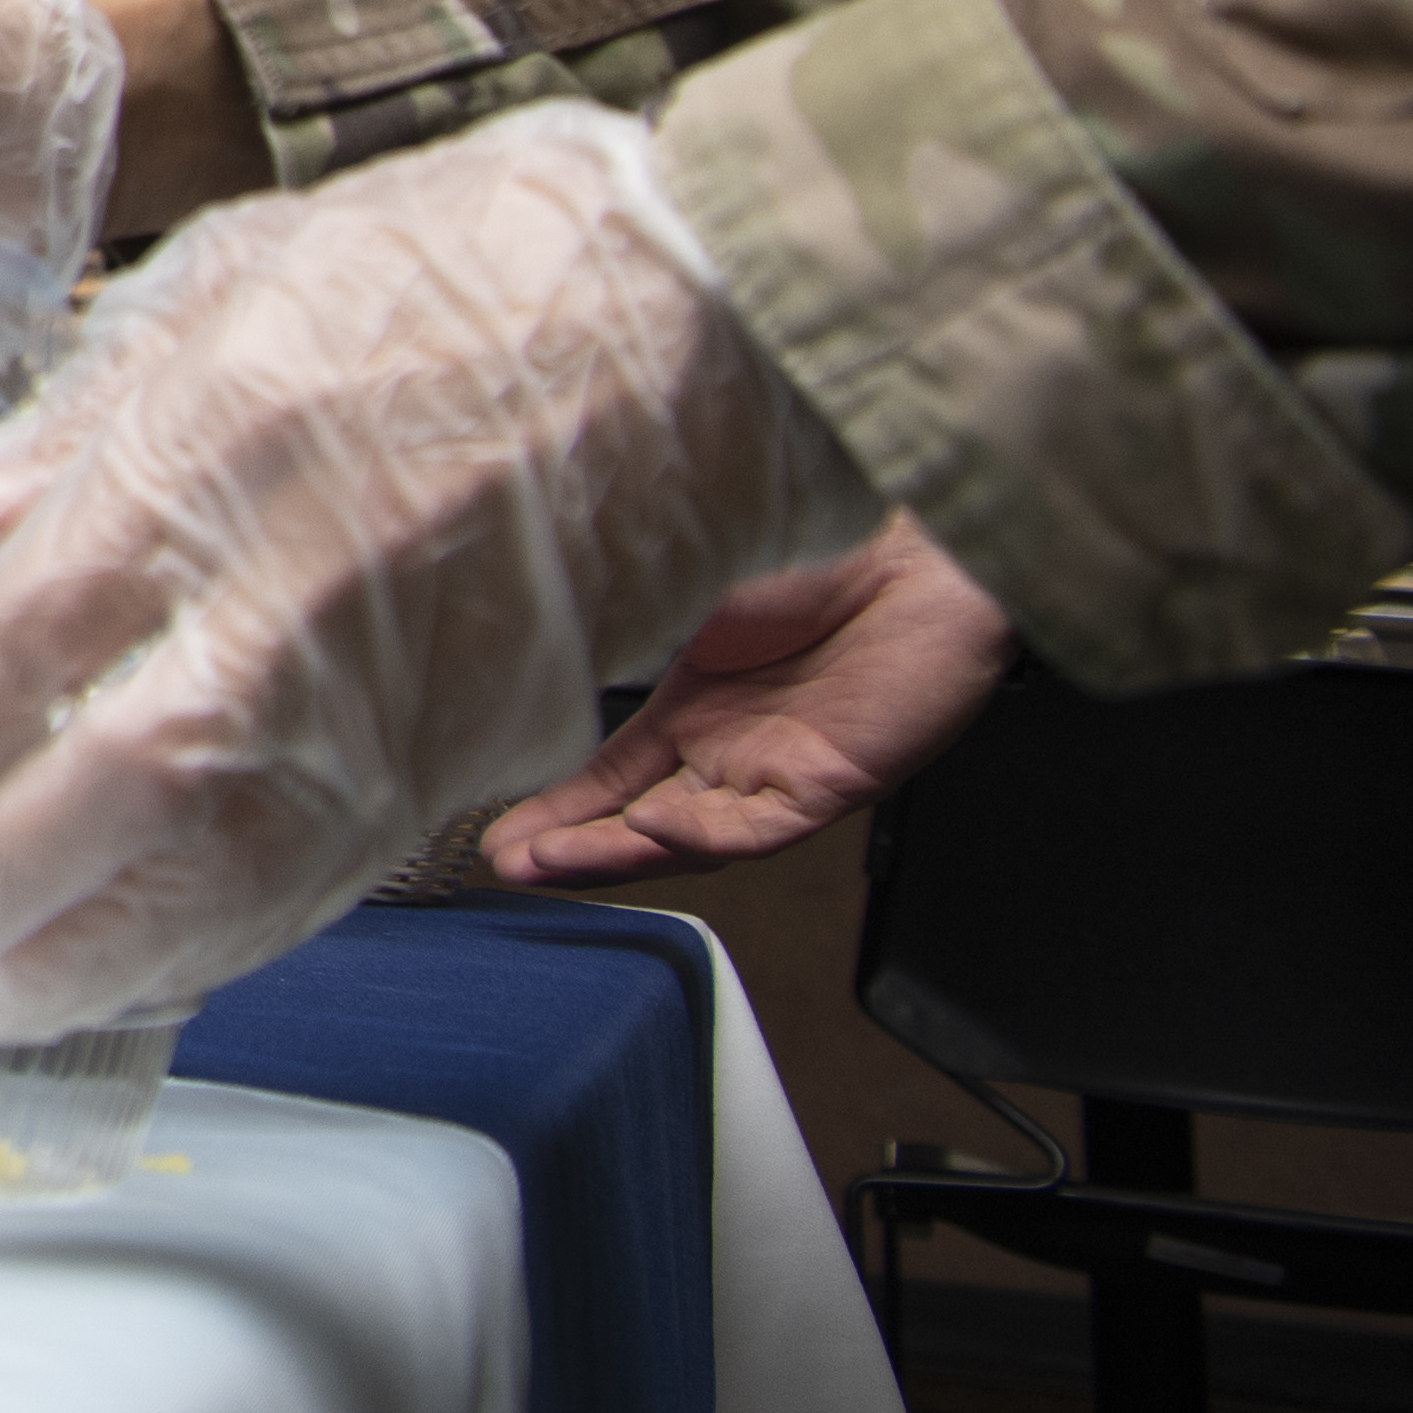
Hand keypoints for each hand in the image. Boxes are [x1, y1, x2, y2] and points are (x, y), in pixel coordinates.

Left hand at [0, 102, 887, 1037]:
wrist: (719, 323)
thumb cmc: (478, 268)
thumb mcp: (237, 278)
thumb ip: (88, 415)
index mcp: (214, 463)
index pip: (13, 653)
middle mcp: (298, 608)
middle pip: (99, 804)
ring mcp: (398, 705)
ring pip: (210, 886)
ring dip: (65, 964)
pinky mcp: (477, 762)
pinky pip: (313, 891)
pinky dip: (198, 951)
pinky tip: (109, 970)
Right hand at [478, 515, 1013, 886]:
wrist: (912, 547)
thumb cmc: (813, 550)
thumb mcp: (689, 592)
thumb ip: (628, 633)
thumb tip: (535, 650)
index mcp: (693, 706)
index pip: (611, 776)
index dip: (556, 809)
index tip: (500, 834)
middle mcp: (730, 749)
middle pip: (638, 818)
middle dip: (572, 845)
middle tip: (511, 865)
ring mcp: (776, 770)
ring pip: (688, 837)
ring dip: (617, 854)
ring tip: (549, 862)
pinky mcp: (828, 783)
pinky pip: (757, 828)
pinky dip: (701, 833)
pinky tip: (648, 824)